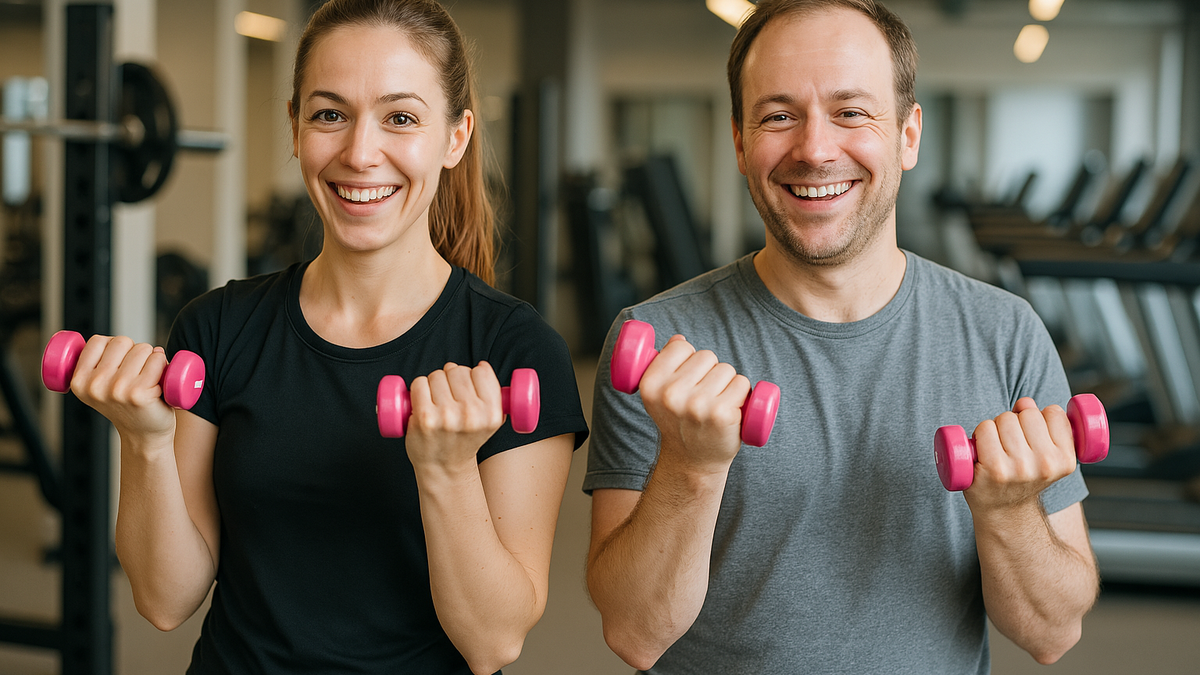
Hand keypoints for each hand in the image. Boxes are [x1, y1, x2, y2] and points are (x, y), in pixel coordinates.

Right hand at [69, 335, 176, 443]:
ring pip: (142, 348)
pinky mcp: (139, 394)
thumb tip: (138, 345)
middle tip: (137, 373)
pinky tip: (159, 383)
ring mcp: (117, 389)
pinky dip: (163, 365)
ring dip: (151, 358)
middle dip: (134, 350)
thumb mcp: (99, 387)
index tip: (119, 362)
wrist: (143, 436)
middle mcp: (95, 385)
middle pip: (122, 341)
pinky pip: (157, 360)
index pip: (97, 341)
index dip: (113, 346)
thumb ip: (101, 364)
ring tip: (148, 379)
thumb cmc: (126, 407)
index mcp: (79, 381)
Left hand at [405, 361, 505, 473]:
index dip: (471, 374)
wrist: (444, 468)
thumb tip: (482, 366)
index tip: (467, 385)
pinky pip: (419, 383)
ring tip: (436, 401)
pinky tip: (423, 401)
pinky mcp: (424, 418)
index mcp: (491, 414)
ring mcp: (447, 416)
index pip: (480, 371)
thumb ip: (493, 396)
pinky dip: (418, 387)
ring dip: (434, 383)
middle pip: (457, 371)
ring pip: (437, 375)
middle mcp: (471, 415)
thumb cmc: (465, 439)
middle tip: (448, 394)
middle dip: (450, 377)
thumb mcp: (490, 422)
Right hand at [636, 335, 750, 472]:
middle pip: (707, 356)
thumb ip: (665, 365)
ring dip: (727, 384)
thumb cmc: (680, 423)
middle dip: (710, 372)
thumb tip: (678, 340)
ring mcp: (698, 405)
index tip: (687, 379)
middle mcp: (671, 394)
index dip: (688, 360)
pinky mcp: (722, 414)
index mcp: (650, 385)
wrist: (692, 462)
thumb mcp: (659, 395)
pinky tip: (731, 413)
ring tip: (716, 406)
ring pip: (727, 369)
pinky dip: (743, 395)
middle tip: (702, 398)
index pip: (681, 346)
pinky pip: (742, 384)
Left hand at [964, 397, 1076, 512]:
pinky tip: (982, 450)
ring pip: (1004, 418)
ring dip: (996, 427)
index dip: (1039, 417)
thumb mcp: (1046, 455)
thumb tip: (1025, 402)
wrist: (1003, 511)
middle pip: (1027, 413)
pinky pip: (985, 428)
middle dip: (1016, 421)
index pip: (1053, 412)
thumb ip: (1042, 424)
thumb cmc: (1023, 476)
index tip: (1033, 435)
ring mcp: (1019, 468)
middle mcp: (1045, 464)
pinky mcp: (993, 469)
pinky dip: (980, 433)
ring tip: (997, 448)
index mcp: (1065, 460)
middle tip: (1011, 444)